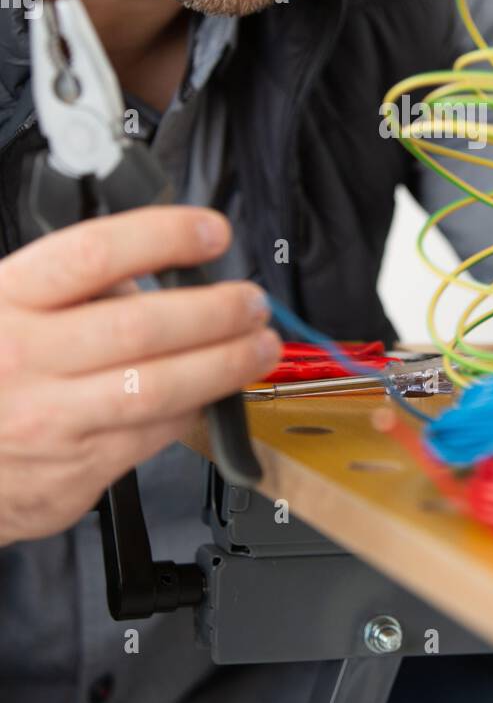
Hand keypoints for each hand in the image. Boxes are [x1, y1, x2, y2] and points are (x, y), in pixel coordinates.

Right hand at [0, 206, 281, 545]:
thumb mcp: (5, 305)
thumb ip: (74, 286)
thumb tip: (156, 275)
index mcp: (9, 300)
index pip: (96, 254)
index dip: (164, 236)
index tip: (210, 233)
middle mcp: (27, 359)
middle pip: (142, 326)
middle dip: (215, 311)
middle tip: (251, 302)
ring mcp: (51, 418)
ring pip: (157, 388)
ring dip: (224, 365)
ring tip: (259, 347)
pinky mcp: (75, 469)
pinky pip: (152, 435)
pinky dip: (193, 410)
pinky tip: (214, 392)